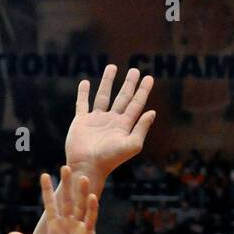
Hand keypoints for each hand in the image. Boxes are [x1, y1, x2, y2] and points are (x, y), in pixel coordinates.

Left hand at [8, 166, 99, 233]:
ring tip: (83, 177)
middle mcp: (67, 226)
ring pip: (80, 207)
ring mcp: (78, 230)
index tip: (44, 175)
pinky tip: (92, 197)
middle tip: (65, 167)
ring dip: (81, 193)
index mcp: (54, 229)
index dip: (46, 191)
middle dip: (65, 185)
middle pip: (66, 201)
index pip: (50, 206)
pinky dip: (91, 209)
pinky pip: (89, 219)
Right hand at [64, 65, 155, 186]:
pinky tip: (85, 83)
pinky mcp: (81, 121)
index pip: (136, 104)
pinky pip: (82, 103)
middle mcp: (111, 121)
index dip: (143, 91)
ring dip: (107, 81)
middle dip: (129, 84)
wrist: (87, 167)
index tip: (149, 77)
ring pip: (103, 96)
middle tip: (135, 70)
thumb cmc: (110, 159)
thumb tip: (152, 111)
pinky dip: (83, 93)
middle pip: (122, 97)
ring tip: (112, 67)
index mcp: (124, 126)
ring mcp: (96, 120)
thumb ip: (142, 128)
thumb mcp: (131, 145)